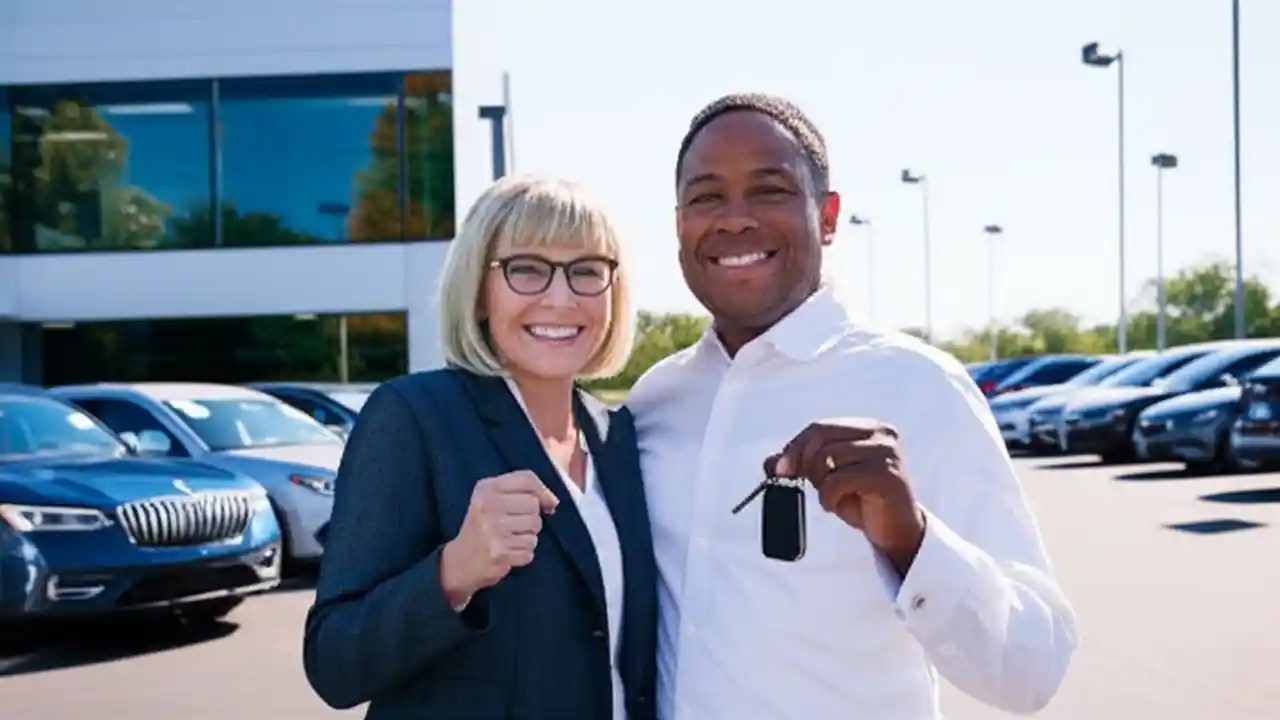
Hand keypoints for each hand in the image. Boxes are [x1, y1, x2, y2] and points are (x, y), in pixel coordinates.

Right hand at [439, 470, 558, 605]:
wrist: (459, 562)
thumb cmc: (482, 527)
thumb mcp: (493, 499)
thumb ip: (524, 492)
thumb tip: (553, 501)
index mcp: (486, 489)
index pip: (526, 479)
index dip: (542, 491)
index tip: (545, 503)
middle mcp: (488, 506)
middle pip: (534, 505)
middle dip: (531, 518)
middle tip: (513, 526)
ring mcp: (493, 530)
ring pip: (535, 528)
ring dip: (528, 537)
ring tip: (509, 539)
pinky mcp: (499, 553)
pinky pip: (530, 550)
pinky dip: (522, 554)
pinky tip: (507, 553)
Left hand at [768, 419, 925, 573]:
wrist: (897, 532)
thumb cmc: (863, 502)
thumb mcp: (829, 478)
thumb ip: (803, 465)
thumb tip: (771, 461)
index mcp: (868, 428)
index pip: (820, 427)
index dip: (794, 446)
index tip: (780, 468)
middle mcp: (881, 433)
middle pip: (820, 435)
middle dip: (801, 460)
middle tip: (797, 481)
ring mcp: (886, 453)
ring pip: (826, 458)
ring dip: (820, 484)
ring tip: (832, 498)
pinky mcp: (887, 476)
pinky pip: (837, 480)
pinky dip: (829, 497)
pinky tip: (838, 506)